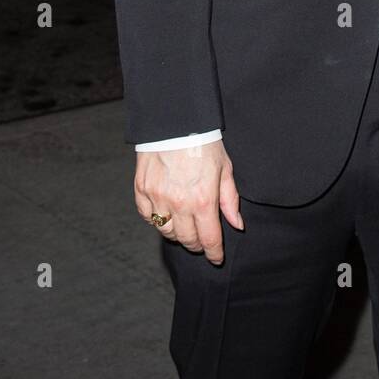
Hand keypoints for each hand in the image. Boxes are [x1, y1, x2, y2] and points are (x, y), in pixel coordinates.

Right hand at [134, 140, 243, 262]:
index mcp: (203, 200)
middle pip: (187, 240)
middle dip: (196, 245)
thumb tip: (237, 224)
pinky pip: (147, 217)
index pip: (209, 239)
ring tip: (184, 226)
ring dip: (177, 233)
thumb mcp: (225, 168)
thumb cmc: (203, 142)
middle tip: (201, 241)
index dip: (214, 253)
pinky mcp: (142, 190)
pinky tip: (165, 214)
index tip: (216, 257)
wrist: (175, 120)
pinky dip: (156, 220)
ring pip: (166, 231)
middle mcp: (179, 204)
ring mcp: (158, 198)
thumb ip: (230, 199)